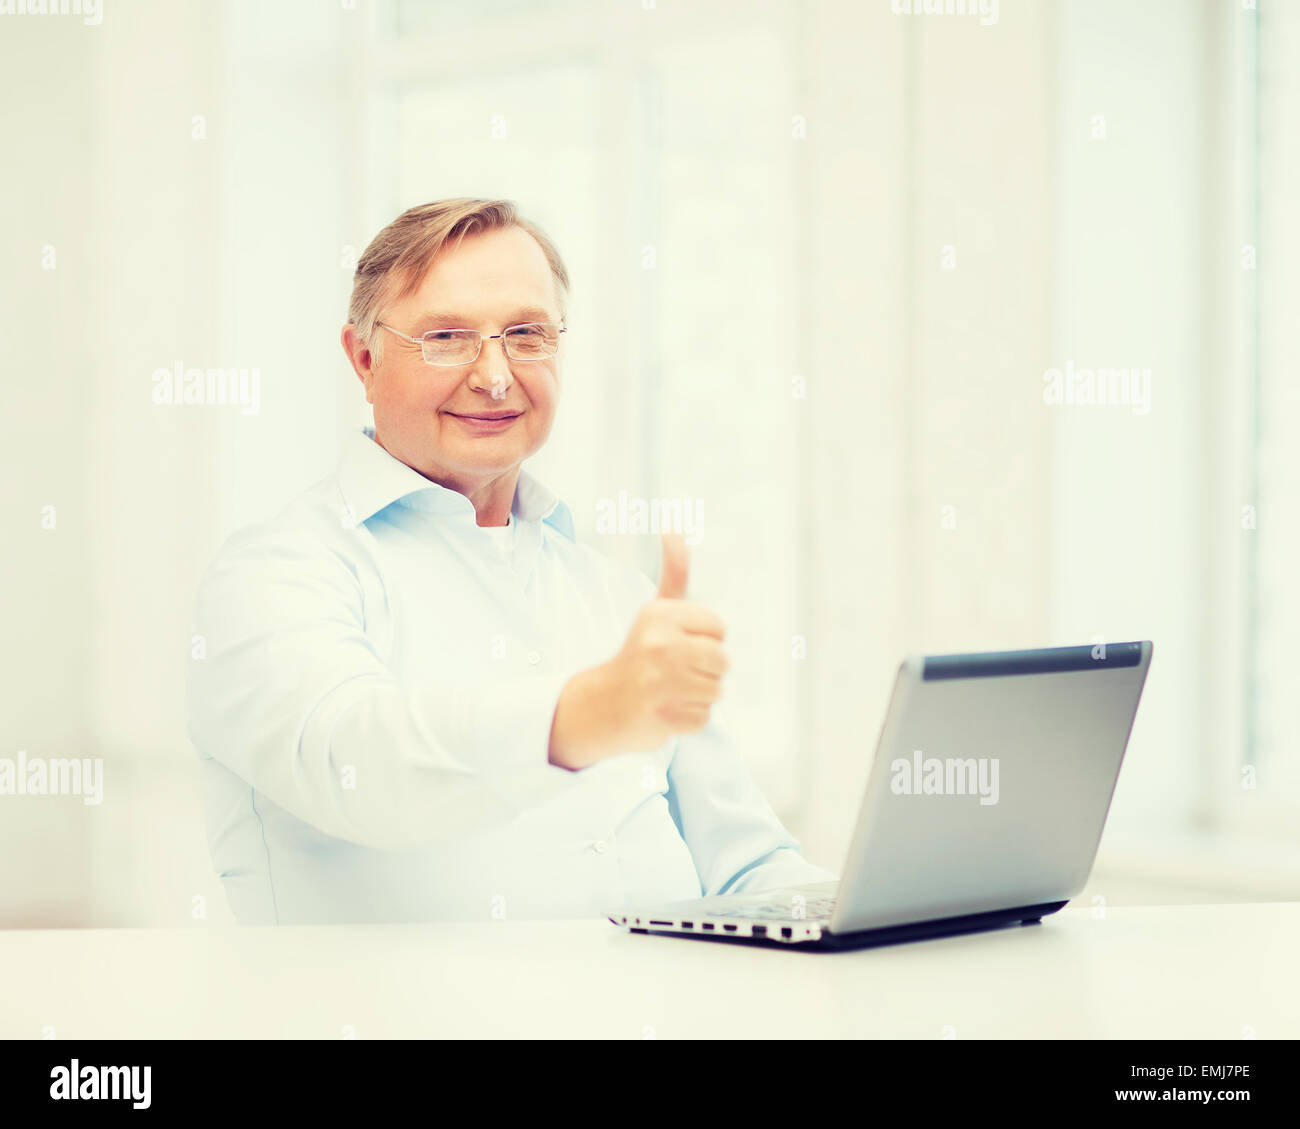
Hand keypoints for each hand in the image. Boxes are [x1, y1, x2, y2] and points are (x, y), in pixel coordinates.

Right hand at [548, 533, 729, 769]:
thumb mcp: (656, 610)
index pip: (719, 630)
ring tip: (671, 691)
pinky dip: (688, 719)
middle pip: (722, 661)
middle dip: (705, 672)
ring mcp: (659, 683)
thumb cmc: (639, 655)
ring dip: (698, 697)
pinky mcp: (661, 716)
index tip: (678, 645)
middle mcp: (658, 645)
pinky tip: (666, 710)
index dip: (705, 641)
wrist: (601, 706)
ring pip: (716, 691)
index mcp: (660, 616)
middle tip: (675, 672)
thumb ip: (674, 572)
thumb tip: (674, 529)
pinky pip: (703, 718)